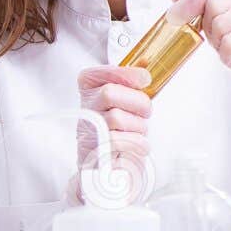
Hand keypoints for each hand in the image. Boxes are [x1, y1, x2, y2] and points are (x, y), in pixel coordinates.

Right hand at [70, 64, 151, 204]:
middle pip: (109, 93)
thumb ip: (131, 83)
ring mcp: (87, 131)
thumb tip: (145, 61)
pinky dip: (137, 144)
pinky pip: (118, 141)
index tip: (143, 78)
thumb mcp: (125, 103)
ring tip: (139, 132)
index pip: (95, 75)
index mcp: (89, 93)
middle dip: (137, 102)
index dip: (122, 73)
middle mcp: (84, 110)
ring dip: (138, 127)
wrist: (111, 169)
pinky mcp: (94, 151)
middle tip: (145, 112)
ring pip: (116, 118)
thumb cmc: (121, 131)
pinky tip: (139, 146)